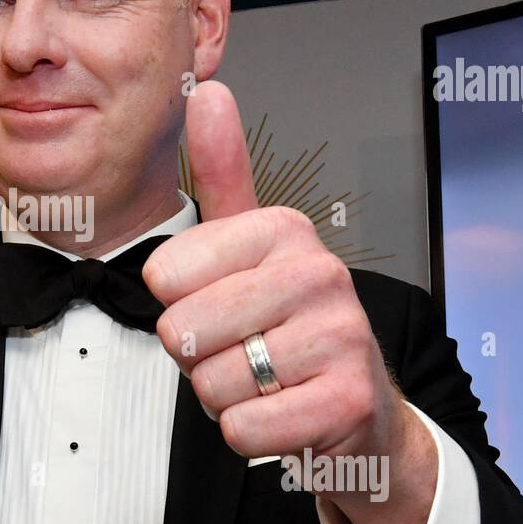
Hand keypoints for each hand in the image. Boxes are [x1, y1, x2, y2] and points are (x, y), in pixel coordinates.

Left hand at [143, 82, 435, 523]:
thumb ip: (224, 174)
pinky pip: (241, 428)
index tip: (222, 305)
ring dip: (224, 396)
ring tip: (268, 380)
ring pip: (209, 383)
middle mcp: (319, 272)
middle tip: (244, 351)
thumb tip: (209, 89)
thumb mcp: (252, 247)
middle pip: (182, 331)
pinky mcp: (346, 400)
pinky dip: (249, 434)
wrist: (359, 408)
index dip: (177, 305)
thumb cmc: (289, 325)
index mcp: (284, 229)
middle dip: (198, 357)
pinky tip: (284, 413)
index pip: (163, 276)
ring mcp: (340, 335)